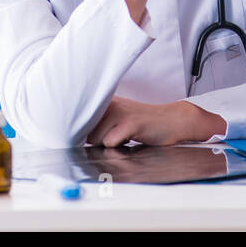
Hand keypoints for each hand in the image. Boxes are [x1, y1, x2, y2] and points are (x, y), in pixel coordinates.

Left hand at [86, 96, 224, 146]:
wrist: (171, 120)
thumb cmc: (142, 124)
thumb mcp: (117, 118)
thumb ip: (97, 124)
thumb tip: (74, 138)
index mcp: (104, 100)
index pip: (79, 121)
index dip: (83, 133)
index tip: (87, 136)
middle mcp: (109, 102)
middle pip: (87, 133)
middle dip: (100, 140)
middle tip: (119, 134)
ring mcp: (119, 111)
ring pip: (97, 139)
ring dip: (110, 144)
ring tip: (126, 135)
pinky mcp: (130, 122)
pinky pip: (110, 143)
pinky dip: (119, 146)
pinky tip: (132, 137)